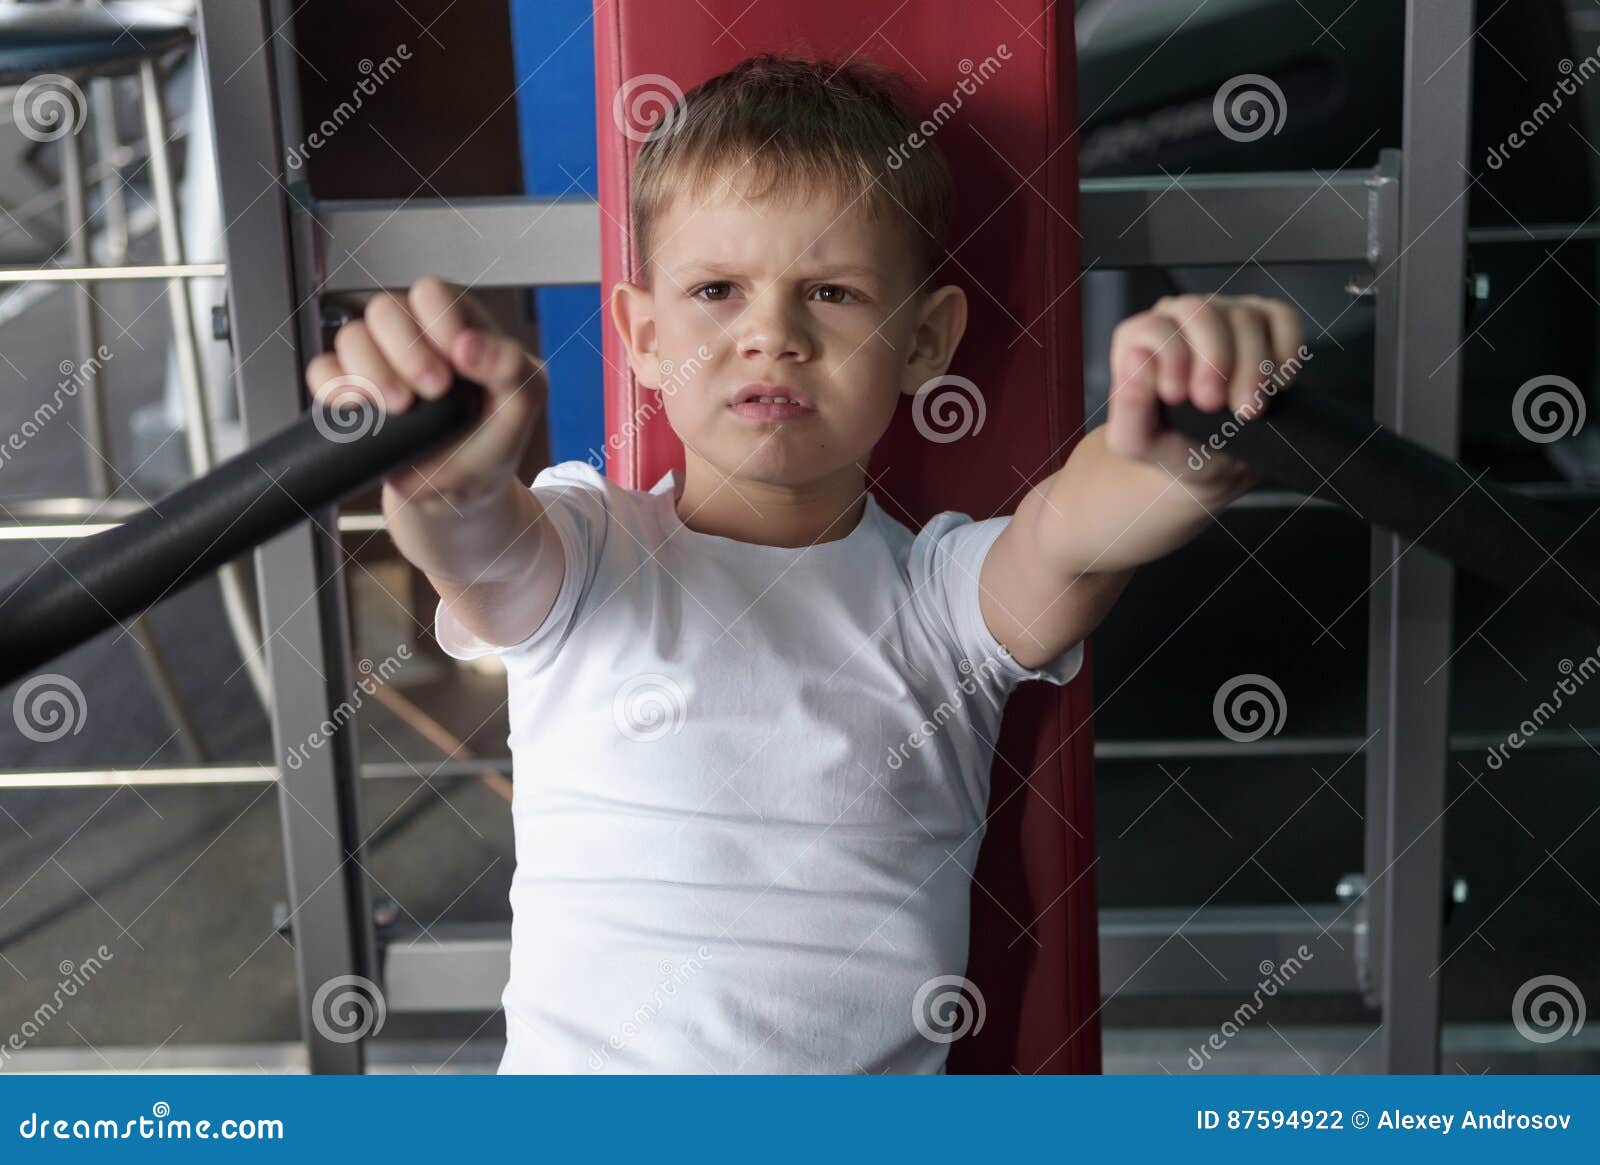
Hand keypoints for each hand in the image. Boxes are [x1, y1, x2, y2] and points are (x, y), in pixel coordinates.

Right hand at [305, 277, 546, 507]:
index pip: (432, 293)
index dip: (439, 320)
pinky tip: (366, 410)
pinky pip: (322, 372)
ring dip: (373, 373)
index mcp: (457, 323)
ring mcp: (378, 360)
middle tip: (433, 390)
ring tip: (401, 408)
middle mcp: (413, 334)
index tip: (458, 361)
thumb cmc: (494, 440)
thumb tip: (467, 345)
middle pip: (384, 309)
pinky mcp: (350, 390)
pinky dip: (338, 390)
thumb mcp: (523, 403)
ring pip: (351, 337)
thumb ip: (510, 367)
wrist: (460, 493)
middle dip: (407, 352)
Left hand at [1104, 293, 1303, 489]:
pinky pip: (1281, 318)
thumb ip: (1129, 405)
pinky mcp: (1264, 322)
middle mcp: (1180, 317)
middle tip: (1214, 404)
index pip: (1155, 327)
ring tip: (1247, 409)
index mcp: (1140, 338)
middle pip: (1201, 311)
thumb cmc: (1171, 445)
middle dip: (1213, 361)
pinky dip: (1284, 352)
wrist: (1213, 461)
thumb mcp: (1138, 441)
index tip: (1179, 398)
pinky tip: (1275, 386)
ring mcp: (1225, 314)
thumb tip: (1136, 357)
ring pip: (1244, 318)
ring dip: (1252, 368)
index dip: (1171, 360)